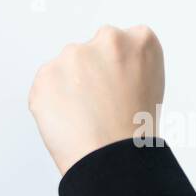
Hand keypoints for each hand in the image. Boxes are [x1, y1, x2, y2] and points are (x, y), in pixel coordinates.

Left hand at [28, 25, 164, 175]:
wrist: (111, 157)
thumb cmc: (134, 131)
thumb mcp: (151, 84)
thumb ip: (128, 62)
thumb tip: (105, 64)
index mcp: (140, 39)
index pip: (119, 45)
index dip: (114, 72)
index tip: (116, 89)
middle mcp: (108, 39)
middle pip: (89, 53)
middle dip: (88, 74)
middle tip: (98, 106)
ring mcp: (73, 55)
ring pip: (64, 68)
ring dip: (67, 86)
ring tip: (84, 116)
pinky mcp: (45, 75)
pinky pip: (44, 86)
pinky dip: (50, 102)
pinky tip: (68, 120)